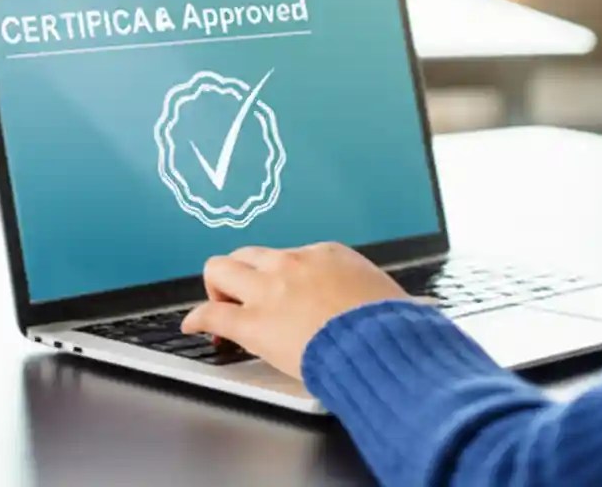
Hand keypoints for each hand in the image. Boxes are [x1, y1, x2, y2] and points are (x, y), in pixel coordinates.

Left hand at [181, 242, 411, 377]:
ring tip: (219, 303)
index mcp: (327, 255)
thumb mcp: (389, 297)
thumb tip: (408, 308)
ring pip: (221, 269)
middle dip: (243, 273)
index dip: (281, 276)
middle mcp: (293, 264)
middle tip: (243, 293)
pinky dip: (197, 318)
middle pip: (250, 254)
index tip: (283, 291)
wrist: (381, 346)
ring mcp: (270, 291)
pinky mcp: (253, 323)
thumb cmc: (390, 326)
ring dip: (217, 285)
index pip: (291, 257)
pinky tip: (193, 326)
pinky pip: (210, 312)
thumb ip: (378, 298)